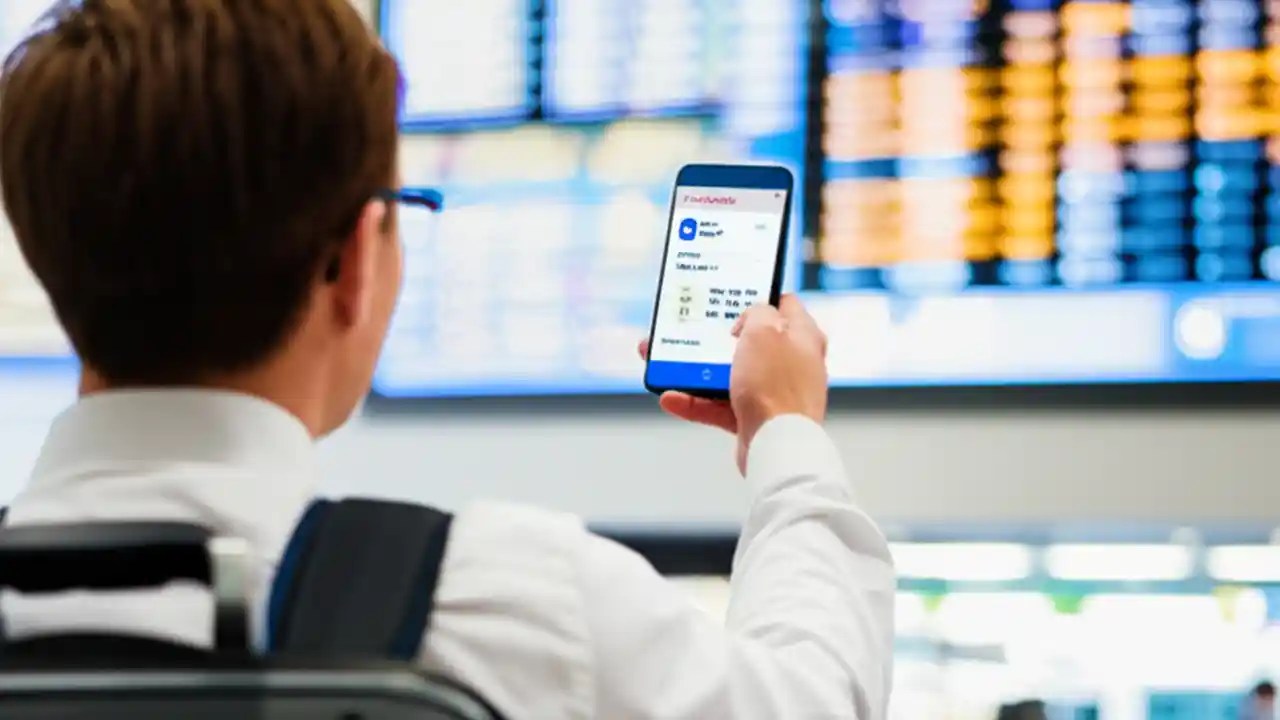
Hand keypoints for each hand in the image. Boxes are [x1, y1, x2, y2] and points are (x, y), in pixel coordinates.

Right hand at [637, 294, 827, 472]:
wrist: (778, 445)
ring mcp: (774, 392)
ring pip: (730, 375)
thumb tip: (749, 320)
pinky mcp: (758, 418)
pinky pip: (721, 406)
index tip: (732, 297)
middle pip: (750, 342)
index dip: (757, 296)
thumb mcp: (764, 329)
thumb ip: (756, 312)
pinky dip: (697, 402)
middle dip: (717, 338)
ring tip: (670, 365)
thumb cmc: (776, 386)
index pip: (783, 304)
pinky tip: (673, 398)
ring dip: (698, 371)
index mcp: (803, 336)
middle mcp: (792, 363)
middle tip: (694, 331)